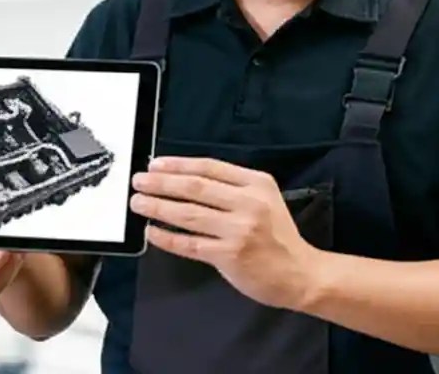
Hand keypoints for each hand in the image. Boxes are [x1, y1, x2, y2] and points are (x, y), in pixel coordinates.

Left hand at [129, 156, 320, 310]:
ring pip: (188, 214)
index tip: (155, 165)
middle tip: (138, 182)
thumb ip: (233, 188)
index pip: (210, 167)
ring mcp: (238, 230)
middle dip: (161, 183)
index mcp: (257, 184)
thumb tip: (186, 179)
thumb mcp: (265, 199)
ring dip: (158, 207)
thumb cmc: (278, 236)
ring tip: (138, 203)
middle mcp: (248, 203)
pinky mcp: (229, 256)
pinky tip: (152, 232)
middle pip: (195, 187)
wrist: (300, 273)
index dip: (178, 165)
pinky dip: (167, 238)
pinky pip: (189, 244)